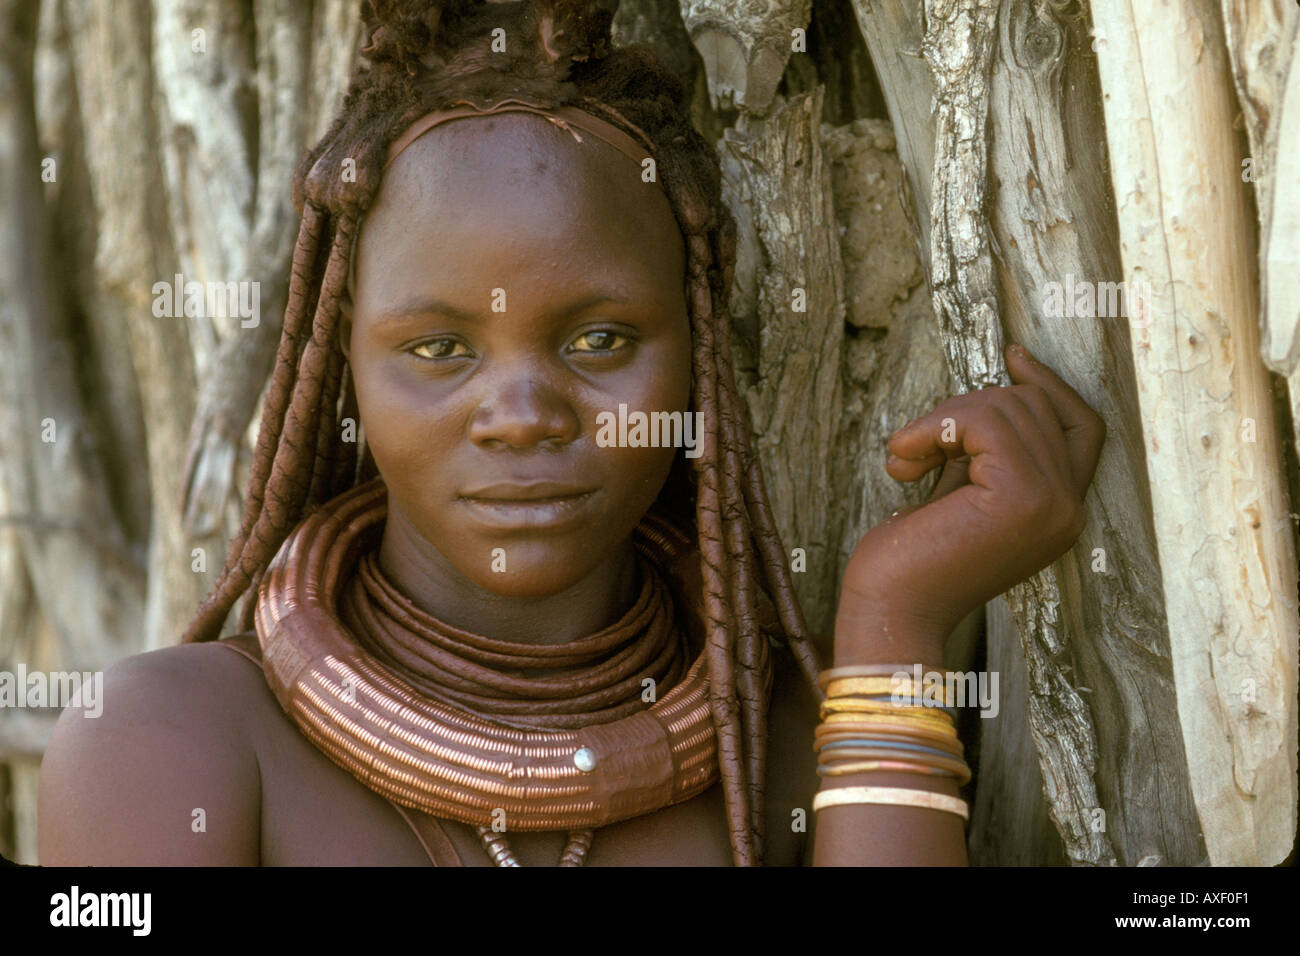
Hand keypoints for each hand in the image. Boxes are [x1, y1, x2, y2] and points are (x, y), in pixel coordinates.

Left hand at [834, 343, 1106, 660]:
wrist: (891, 614)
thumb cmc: (910, 561)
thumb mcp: (959, 493)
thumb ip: (983, 451)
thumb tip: (993, 389)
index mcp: (1059, 512)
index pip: (1082, 427)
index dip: (1050, 386)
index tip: (1011, 356)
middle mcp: (1068, 509)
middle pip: (1034, 406)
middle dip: (966, 409)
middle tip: (918, 445)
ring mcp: (1052, 504)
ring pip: (1006, 405)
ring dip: (942, 420)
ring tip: (905, 460)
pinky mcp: (1022, 497)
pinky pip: (983, 421)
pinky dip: (933, 428)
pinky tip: (901, 463)